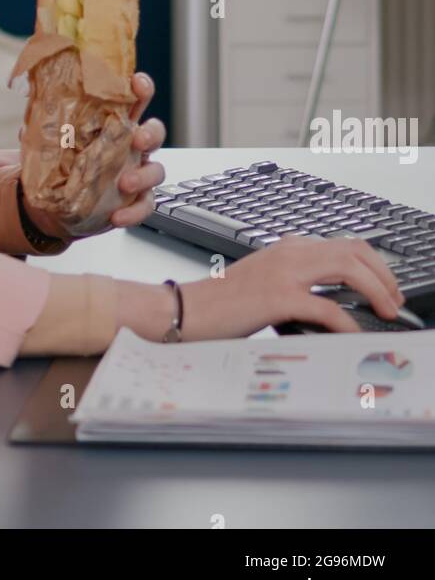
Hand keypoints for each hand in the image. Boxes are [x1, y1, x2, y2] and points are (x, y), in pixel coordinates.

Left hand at [19, 71, 165, 240]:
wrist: (55, 208)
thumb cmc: (59, 166)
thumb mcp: (51, 143)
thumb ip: (47, 130)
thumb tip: (31, 122)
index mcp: (113, 124)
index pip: (134, 100)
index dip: (141, 88)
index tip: (137, 84)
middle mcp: (130, 147)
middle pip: (155, 132)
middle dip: (151, 132)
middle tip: (137, 139)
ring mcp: (136, 173)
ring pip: (156, 170)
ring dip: (144, 175)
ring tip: (124, 183)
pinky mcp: (135, 201)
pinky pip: (145, 205)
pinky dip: (134, 212)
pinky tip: (117, 216)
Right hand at [177, 235, 404, 339]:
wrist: (186, 309)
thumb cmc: (221, 304)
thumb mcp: (265, 284)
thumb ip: (297, 284)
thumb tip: (332, 304)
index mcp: (288, 248)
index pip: (344, 244)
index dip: (374, 264)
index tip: (386, 287)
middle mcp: (289, 253)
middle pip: (354, 250)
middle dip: (383, 274)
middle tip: (394, 300)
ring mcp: (284, 272)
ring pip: (348, 268)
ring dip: (376, 290)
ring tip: (386, 311)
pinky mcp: (277, 297)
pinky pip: (327, 308)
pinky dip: (349, 322)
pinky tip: (354, 334)